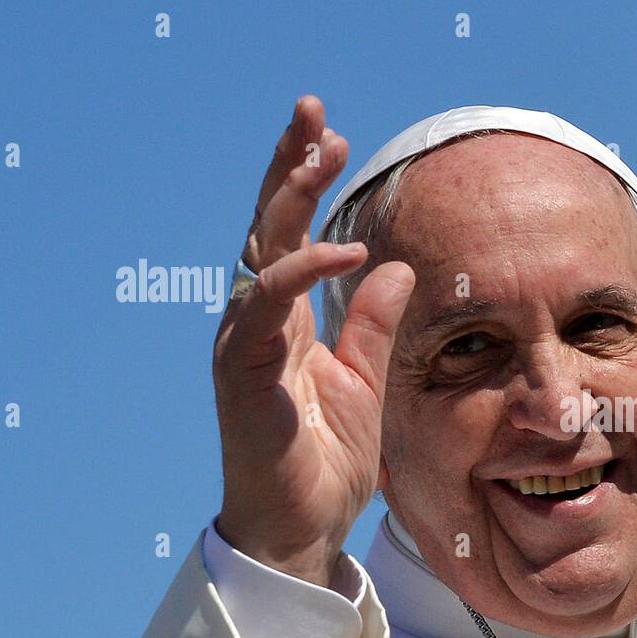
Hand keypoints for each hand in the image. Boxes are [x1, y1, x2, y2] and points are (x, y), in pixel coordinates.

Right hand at [213, 96, 414, 586]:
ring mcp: (244, 345)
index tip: (333, 138)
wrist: (304, 527)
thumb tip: (393, 266)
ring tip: (324, 149)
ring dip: (291, 196)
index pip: (289, 236)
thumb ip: (371, 322)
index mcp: (284, 322)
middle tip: (313, 110)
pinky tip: (345, 248)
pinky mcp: (243, 373)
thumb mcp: (365, 379)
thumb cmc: (327, 460)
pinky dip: (302, 272)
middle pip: (267, 226)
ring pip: (260, 251)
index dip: (304, 184)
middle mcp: (257, 323)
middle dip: (288, 165)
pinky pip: (268, 308)